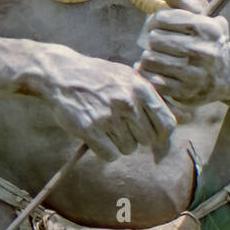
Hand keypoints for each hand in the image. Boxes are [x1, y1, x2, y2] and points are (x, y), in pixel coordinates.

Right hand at [40, 46, 175, 159]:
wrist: (61, 74)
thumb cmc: (98, 77)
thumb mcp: (127, 77)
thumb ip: (148, 99)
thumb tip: (167, 129)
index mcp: (141, 89)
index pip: (167, 125)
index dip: (161, 135)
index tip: (152, 135)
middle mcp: (128, 102)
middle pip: (147, 140)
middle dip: (135, 137)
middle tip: (120, 126)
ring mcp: (109, 116)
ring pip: (128, 148)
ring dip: (118, 143)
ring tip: (105, 126)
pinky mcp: (90, 129)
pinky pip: (110, 155)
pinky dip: (104, 150)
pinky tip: (96, 136)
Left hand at [138, 0, 229, 107]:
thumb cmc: (209, 42)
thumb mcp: (202, 19)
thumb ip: (181, 2)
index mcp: (206, 28)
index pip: (162, 18)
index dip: (155, 21)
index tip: (158, 26)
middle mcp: (202, 51)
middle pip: (155, 38)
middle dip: (153, 39)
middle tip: (157, 42)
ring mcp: (194, 74)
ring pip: (151, 59)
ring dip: (149, 56)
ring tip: (154, 56)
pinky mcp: (185, 92)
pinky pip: (152, 79)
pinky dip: (147, 73)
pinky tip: (151, 69)